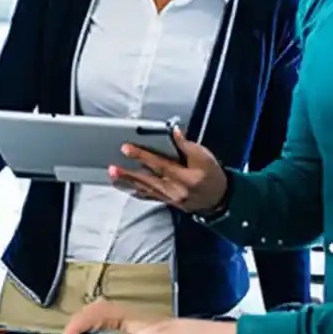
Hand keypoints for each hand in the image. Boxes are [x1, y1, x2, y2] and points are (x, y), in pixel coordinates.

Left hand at [110, 128, 227, 213]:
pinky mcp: (169, 202)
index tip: (127, 148)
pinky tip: (127, 188)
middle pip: (147, 180)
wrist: (220, 198)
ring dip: (128, 183)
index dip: (142, 155)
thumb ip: (186, 145)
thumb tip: (174, 131)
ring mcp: (171, 198)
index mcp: (186, 177)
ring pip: (146, 190)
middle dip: (128, 174)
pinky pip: (150, 197)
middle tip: (112, 168)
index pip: (159, 164)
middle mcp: (176, 189)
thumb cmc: (213, 175)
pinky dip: (137, 192)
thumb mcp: (204, 156)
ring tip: (114, 176)